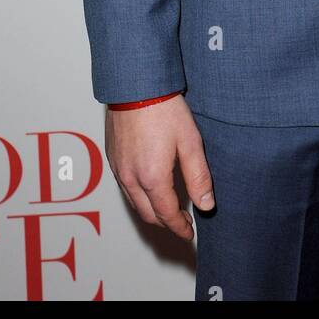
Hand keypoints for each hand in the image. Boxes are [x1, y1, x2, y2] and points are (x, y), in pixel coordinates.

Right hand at [106, 94, 214, 239]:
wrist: (134, 85)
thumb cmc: (163, 109)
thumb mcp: (190, 142)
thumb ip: (198, 176)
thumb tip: (206, 205)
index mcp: (152, 178)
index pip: (167, 215)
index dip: (180, 227)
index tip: (189, 233)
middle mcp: (131, 178)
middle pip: (148, 214)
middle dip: (165, 223)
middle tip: (182, 223)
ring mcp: (118, 169)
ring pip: (134, 203)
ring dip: (151, 211)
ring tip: (168, 207)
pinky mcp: (112, 158)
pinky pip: (125, 187)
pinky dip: (139, 196)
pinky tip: (150, 186)